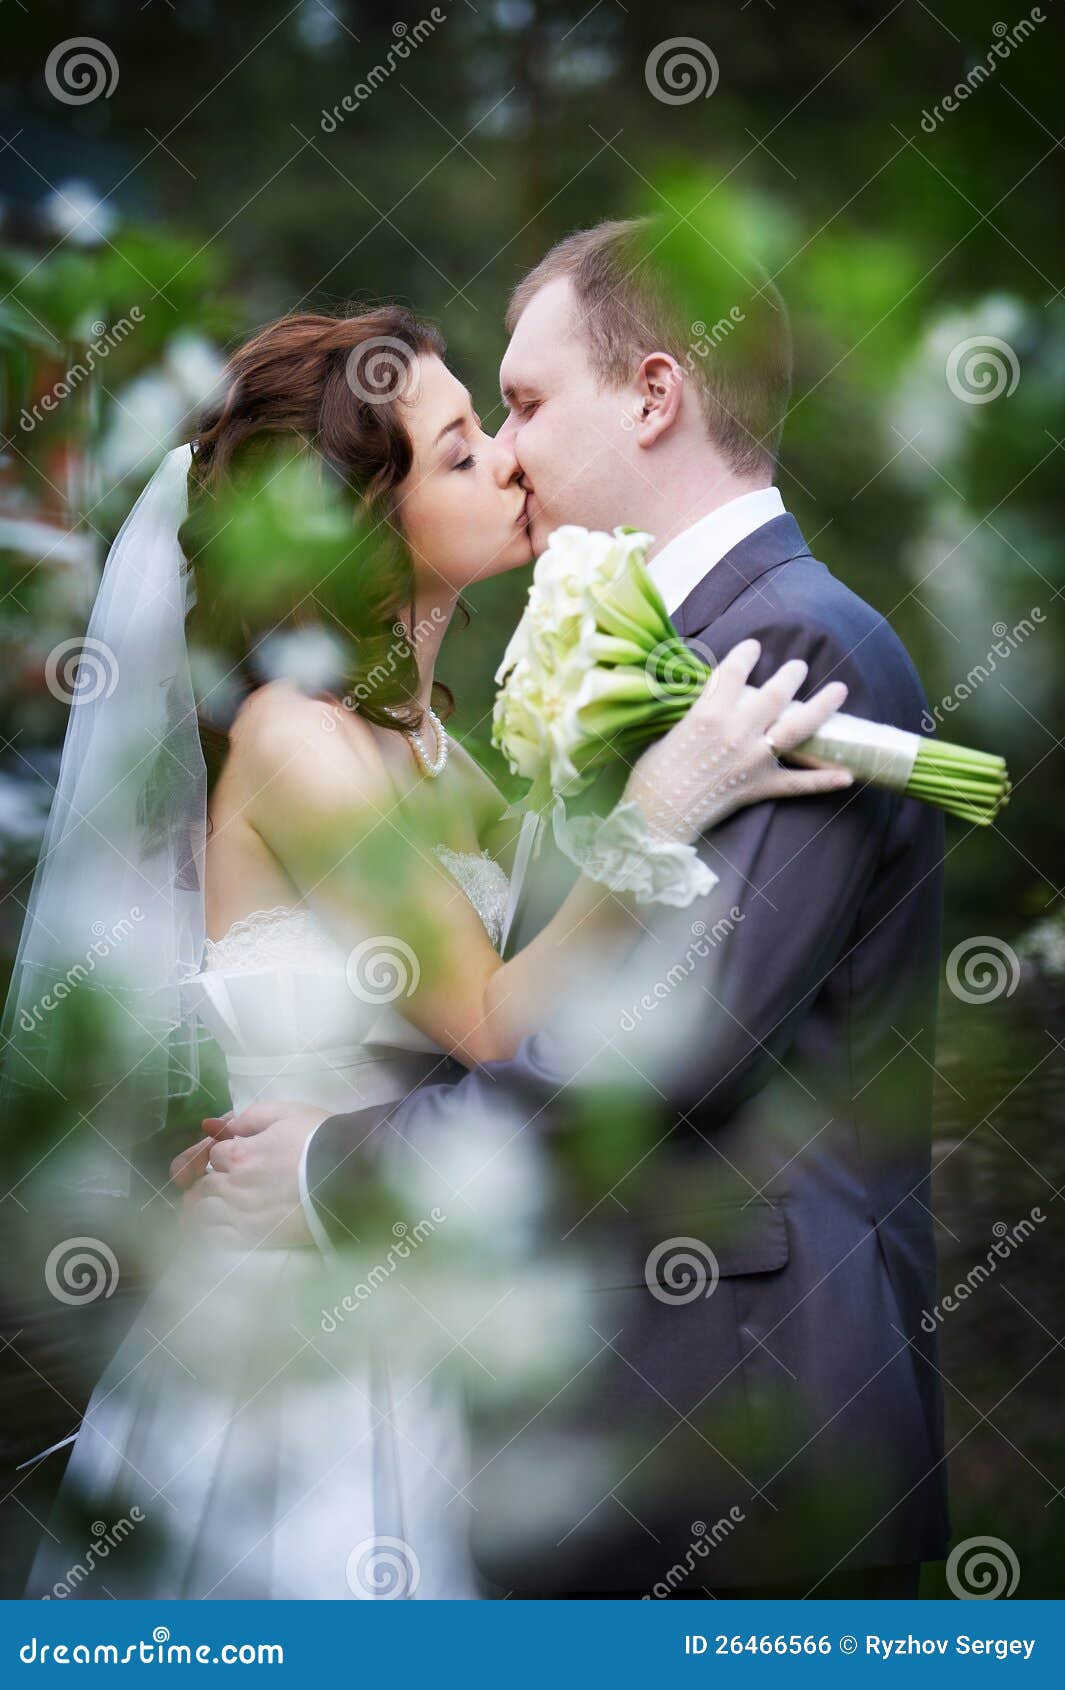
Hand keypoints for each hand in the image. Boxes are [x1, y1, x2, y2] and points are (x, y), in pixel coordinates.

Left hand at [179, 1101, 328, 1248]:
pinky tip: (210, 1229)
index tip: (232, 1157)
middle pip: (203, 1185)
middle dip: (204, 1182)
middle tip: (212, 1184)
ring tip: (204, 1207)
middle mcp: (235, 1185)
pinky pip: (216, 1238)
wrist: (350, 1176)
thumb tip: (214, 1124)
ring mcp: (242, 1213)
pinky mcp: (253, 1237)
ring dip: (199, 1207)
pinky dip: (206, 1232)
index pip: (213, 1154)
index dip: (221, 1154)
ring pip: (202, 1212)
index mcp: (241, 1154)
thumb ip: (249, 1117)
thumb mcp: (287, 1113)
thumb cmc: (321, 1139)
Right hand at [624, 638, 852, 842]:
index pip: (735, 671)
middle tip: (799, 667)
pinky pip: (797, 783)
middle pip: (775, 693)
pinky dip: (823, 781)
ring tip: (839, 691)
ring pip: (797, 727)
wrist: (656, 817)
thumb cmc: (651, 774)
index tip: (754, 647)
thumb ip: (696, 713)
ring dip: (821, 707)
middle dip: (791, 675)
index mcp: (708, 713)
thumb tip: (711, 702)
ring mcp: (753, 759)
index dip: (747, 653)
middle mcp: (737, 731)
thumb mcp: (668, 730)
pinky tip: (847, 776)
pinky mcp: (759, 787)